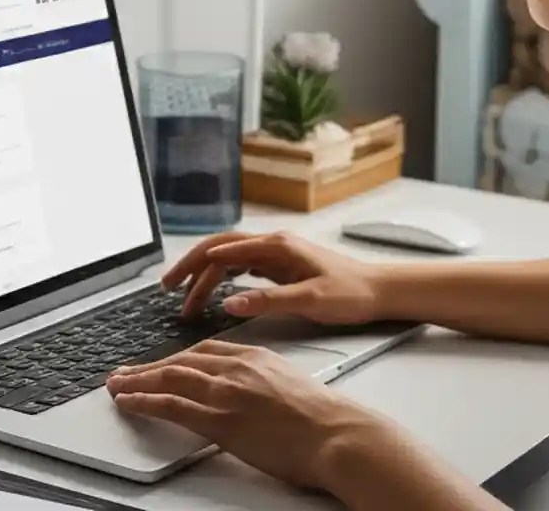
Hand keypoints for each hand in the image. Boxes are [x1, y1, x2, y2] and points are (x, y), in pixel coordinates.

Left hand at [106, 340, 393, 490]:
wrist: (338, 434)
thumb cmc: (325, 419)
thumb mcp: (292, 385)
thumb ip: (264, 383)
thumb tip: (252, 396)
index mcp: (256, 356)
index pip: (204, 350)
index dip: (176, 357)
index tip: (161, 364)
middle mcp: (237, 368)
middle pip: (181, 359)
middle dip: (149, 366)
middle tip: (125, 372)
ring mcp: (227, 393)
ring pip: (169, 377)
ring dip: (136, 380)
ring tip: (116, 385)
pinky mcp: (221, 420)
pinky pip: (172, 405)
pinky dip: (144, 400)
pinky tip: (129, 401)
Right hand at [164, 231, 384, 323]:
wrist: (380, 290)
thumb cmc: (351, 293)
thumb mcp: (310, 300)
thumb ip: (268, 300)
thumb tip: (228, 303)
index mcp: (276, 246)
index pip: (221, 250)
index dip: (193, 268)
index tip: (172, 287)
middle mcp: (273, 245)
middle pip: (219, 249)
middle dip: (191, 267)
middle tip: (168, 290)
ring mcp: (277, 255)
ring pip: (230, 258)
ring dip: (206, 276)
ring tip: (187, 300)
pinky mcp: (282, 267)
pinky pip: (243, 267)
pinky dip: (224, 278)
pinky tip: (216, 293)